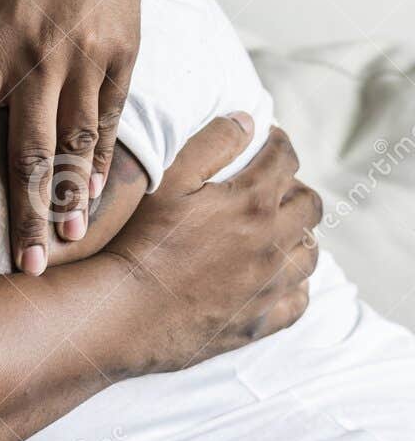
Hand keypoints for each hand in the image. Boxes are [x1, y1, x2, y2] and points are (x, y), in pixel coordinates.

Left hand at [0, 0, 145, 273]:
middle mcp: (35, 57)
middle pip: (26, 151)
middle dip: (24, 215)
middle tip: (24, 270)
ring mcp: (85, 56)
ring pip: (75, 142)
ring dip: (70, 197)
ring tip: (67, 243)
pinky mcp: (125, 50)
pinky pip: (112, 115)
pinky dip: (105, 158)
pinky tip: (100, 193)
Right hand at [105, 113, 320, 373]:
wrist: (129, 311)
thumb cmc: (141, 240)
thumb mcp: (168, 179)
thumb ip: (212, 144)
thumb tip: (247, 119)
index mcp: (252, 201)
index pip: (285, 160)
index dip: (279, 142)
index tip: (270, 139)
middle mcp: (273, 242)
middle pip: (310, 205)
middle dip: (295, 187)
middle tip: (274, 186)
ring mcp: (271, 285)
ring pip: (311, 253)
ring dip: (299, 235)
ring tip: (276, 231)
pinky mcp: (262, 320)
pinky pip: (299, 299)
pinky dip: (294, 283)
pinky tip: (275, 277)